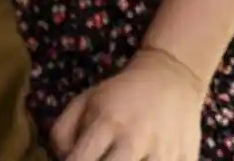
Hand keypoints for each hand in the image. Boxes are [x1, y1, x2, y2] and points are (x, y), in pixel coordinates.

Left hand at [50, 48, 205, 160]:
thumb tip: (62, 160)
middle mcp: (136, 140)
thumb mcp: (83, 102)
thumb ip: (62, 133)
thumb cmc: (119, 95)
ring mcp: (165, 154)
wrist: (171, 80)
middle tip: (97, 160)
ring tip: (118, 158)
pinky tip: (141, 159)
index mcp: (107, 123)